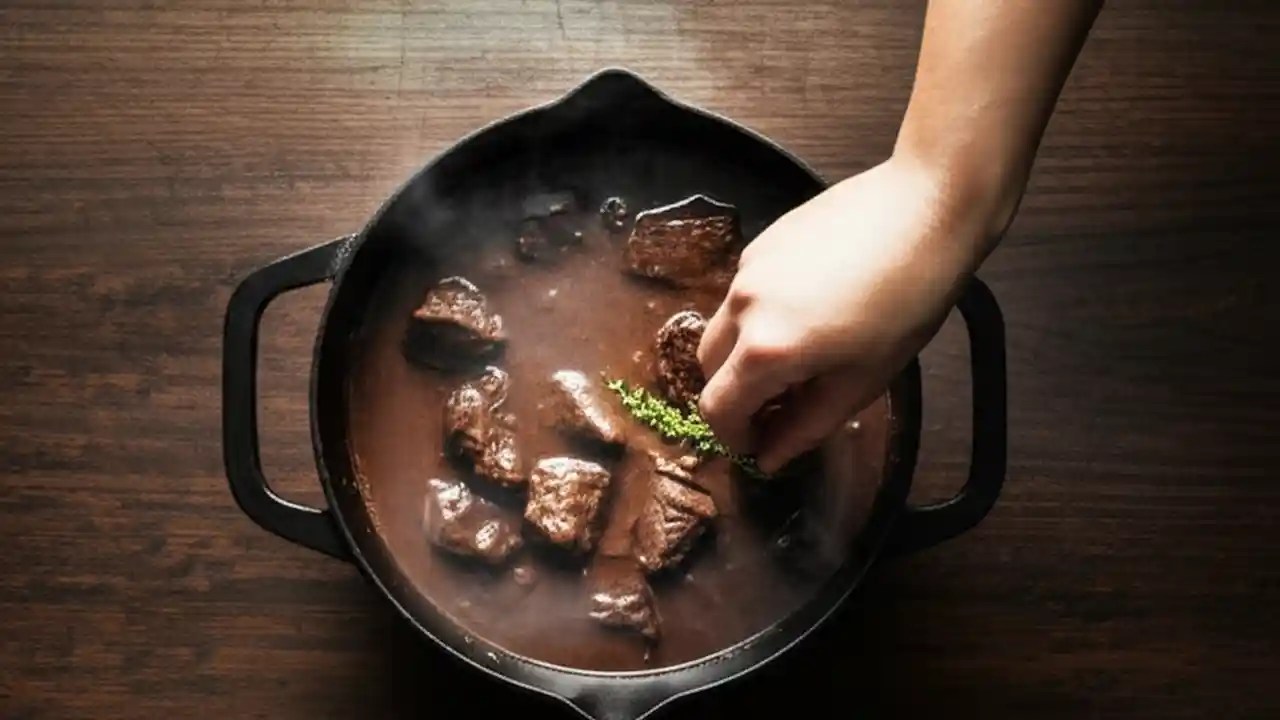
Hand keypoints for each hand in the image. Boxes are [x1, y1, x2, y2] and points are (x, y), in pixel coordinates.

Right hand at [696, 156, 997, 473]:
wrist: (925, 209)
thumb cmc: (908, 303)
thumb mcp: (862, 381)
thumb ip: (806, 426)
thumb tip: (768, 458)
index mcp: (766, 350)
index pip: (717, 410)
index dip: (733, 437)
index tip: (761, 444)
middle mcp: (742, 307)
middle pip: (709, 368)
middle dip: (735, 394)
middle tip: (782, 404)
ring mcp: (747, 269)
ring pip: (724, 327)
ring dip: (746, 352)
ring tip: (803, 352)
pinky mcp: (761, 243)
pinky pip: (744, 293)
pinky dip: (761, 315)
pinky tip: (813, 307)